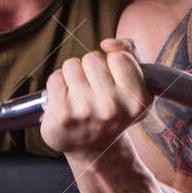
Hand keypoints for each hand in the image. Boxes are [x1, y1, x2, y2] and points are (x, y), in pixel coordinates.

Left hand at [40, 38, 150, 157]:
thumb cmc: (113, 110)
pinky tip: (66, 101)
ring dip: (73, 76)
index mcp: (136, 101)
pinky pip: (55, 78)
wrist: (93, 148)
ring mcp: (84, 112)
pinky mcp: (61, 115)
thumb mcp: (134, 84)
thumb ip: (130, 52)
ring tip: (79, 95)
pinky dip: (58, 86)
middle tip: (94, 90)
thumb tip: (107, 43)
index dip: (112, 64)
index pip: (119, 57)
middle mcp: (112, 108)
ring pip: (72, 65)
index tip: (112, 80)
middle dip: (90, 69)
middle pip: (92, 58)